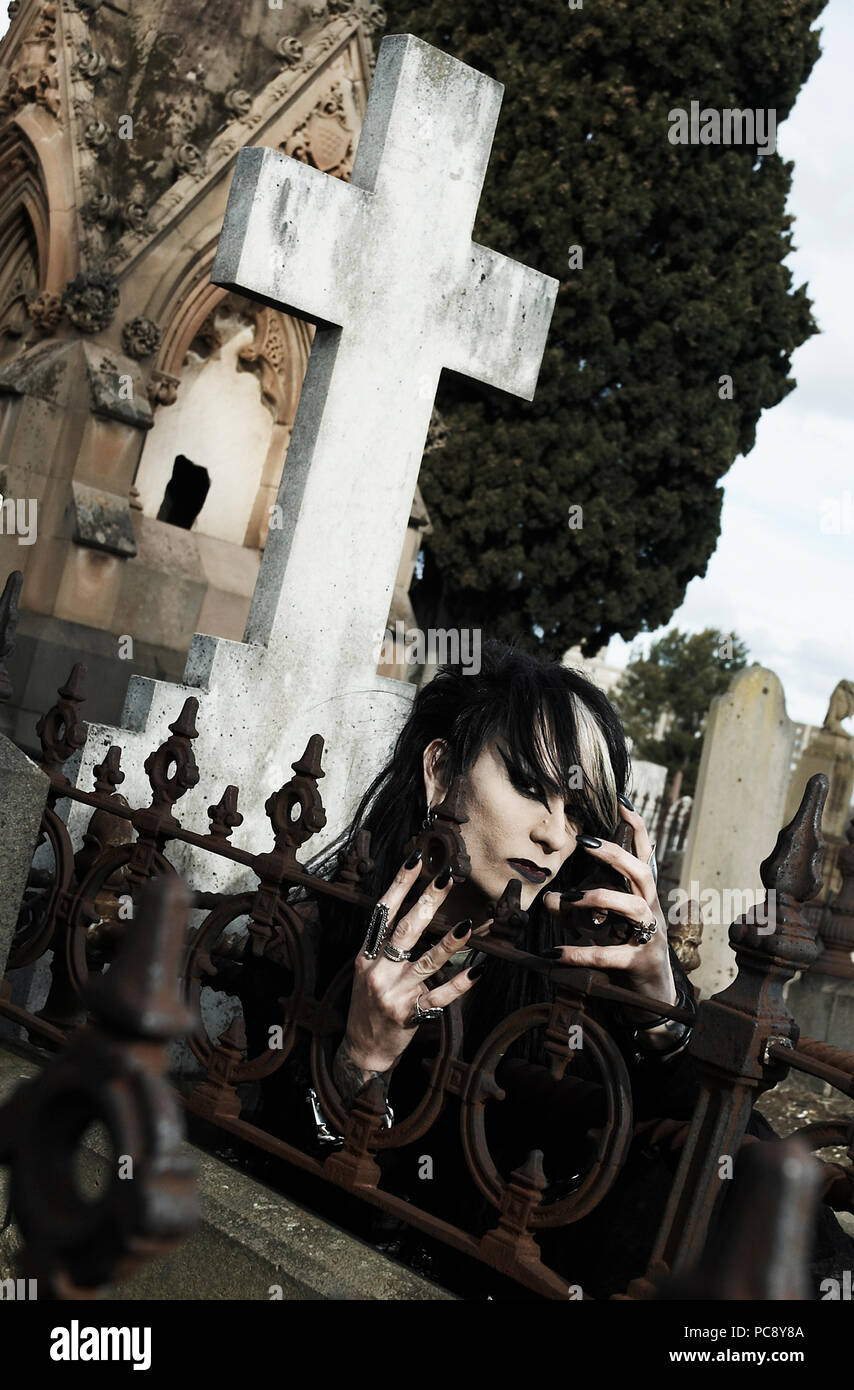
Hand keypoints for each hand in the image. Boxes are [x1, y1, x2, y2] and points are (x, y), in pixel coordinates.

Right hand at [341, 853, 485, 1078]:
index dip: (399, 884)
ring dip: (449, 944)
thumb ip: (384, 945)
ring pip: (425, 963)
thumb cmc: (369, 1004)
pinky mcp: (409, 1014)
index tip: (416, 860)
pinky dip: (459, 984)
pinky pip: (438, 997)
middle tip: (446, 878)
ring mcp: (393, 993)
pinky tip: (477, 972)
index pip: (383, 911)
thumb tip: (414, 910)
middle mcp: (378, 970)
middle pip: (405, 930)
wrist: (362, 1050)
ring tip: (468, 926)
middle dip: (427, 902)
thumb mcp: (367, 970)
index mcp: (367, 954)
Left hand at [541, 800, 676, 1017]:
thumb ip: (576, 910)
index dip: (636, 827)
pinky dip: (580, 952)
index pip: (643, 854)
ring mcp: (650, 936)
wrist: (652, 999)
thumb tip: (548, 897)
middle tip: (586, 843)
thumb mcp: (599, 928)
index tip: (621, 799)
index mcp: (643, 895)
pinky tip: (556, 953)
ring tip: (569, 899)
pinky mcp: (641, 962)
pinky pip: (610, 954)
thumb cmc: (625, 954)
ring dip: (599, 898)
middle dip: (615, 854)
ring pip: (633, 906)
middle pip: (640, 872)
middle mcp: (651, 910)